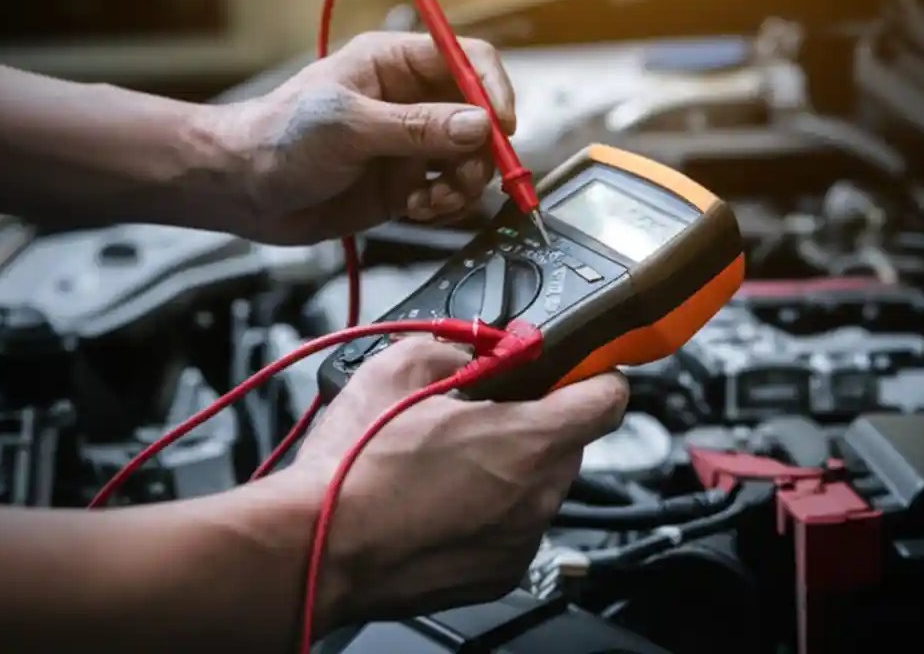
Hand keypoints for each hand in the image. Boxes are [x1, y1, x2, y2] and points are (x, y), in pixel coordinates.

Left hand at [202, 32, 515, 243]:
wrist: (244, 190)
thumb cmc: (279, 139)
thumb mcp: (350, 127)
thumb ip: (417, 129)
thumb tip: (479, 126)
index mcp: (396, 64)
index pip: (468, 60)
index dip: (493, 90)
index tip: (501, 127)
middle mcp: (412, 100)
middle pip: (481, 117)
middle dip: (480, 152)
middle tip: (462, 177)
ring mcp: (412, 143)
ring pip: (472, 160)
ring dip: (461, 186)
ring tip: (428, 200)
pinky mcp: (407, 182)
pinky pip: (451, 192)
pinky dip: (444, 205)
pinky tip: (414, 209)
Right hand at [269, 337, 627, 633]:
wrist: (315, 549)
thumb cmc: (352, 471)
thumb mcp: (398, 370)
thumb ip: (455, 349)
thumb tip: (471, 352)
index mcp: (529, 440)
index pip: (608, 397)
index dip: (594, 375)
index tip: (577, 370)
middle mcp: (537, 496)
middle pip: (568, 442)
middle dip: (532, 422)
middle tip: (478, 413)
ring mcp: (519, 541)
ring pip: (538, 487)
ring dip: (507, 468)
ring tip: (445, 462)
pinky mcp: (497, 574)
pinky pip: (512, 528)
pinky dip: (488, 511)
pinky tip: (439, 501)